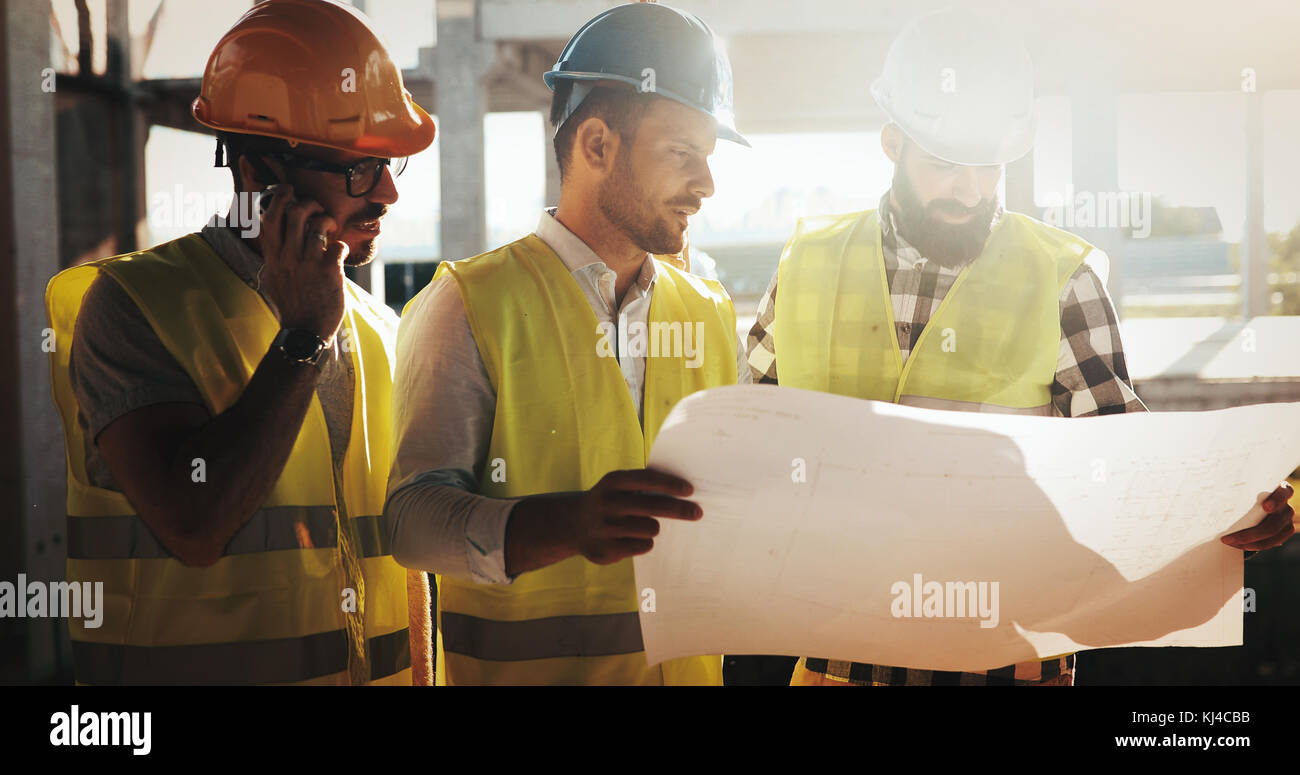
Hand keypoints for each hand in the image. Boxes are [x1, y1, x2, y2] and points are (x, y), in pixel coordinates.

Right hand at [256, 184, 348, 343]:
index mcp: (273, 257)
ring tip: (330, 228)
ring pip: (318, 225)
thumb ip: (274, 255)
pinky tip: (338, 253)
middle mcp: (288, 257)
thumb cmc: (292, 304)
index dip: (280, 198)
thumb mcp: (273, 278)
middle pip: (296, 214)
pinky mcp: (328, 272)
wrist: (305, 331)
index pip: (270, 219)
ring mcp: (308, 263)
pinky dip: (341, 244)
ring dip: (328, 221)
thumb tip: (271, 236)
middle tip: (317, 209)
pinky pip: (338, 245)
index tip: (289, 190)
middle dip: (310, 203)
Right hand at [568, 468, 701, 564]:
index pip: (646, 479)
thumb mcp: (619, 486)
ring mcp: (604, 528)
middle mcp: (606, 503)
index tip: (690, 490)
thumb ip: (644, 486)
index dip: (670, 484)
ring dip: (654, 527)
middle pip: (652, 507)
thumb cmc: (611, 500)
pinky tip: (630, 538)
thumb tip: (685, 492)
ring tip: (643, 525)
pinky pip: (643, 546)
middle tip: (698, 513)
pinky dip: (644, 542)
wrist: (572, 524)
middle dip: (679, 510)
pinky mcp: (605, 550)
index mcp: (612, 482)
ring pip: (650, 529)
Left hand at [1221, 483, 1294, 551]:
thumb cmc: (1247, 492)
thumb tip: (1212, 498)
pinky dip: (1253, 546)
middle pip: (1274, 524)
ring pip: (1272, 538)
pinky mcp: (1284, 532)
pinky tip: (1238, 544)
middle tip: (1226, 539)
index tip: (1265, 507)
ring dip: (1249, 543)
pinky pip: (1270, 543)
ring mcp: (1287, 521)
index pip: (1284, 492)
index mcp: (1280, 490)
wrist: (1257, 503)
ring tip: (1229, 543)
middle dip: (1249, 534)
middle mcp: (1286, 506)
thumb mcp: (1246, 489)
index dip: (1276, 500)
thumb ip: (1240, 492)